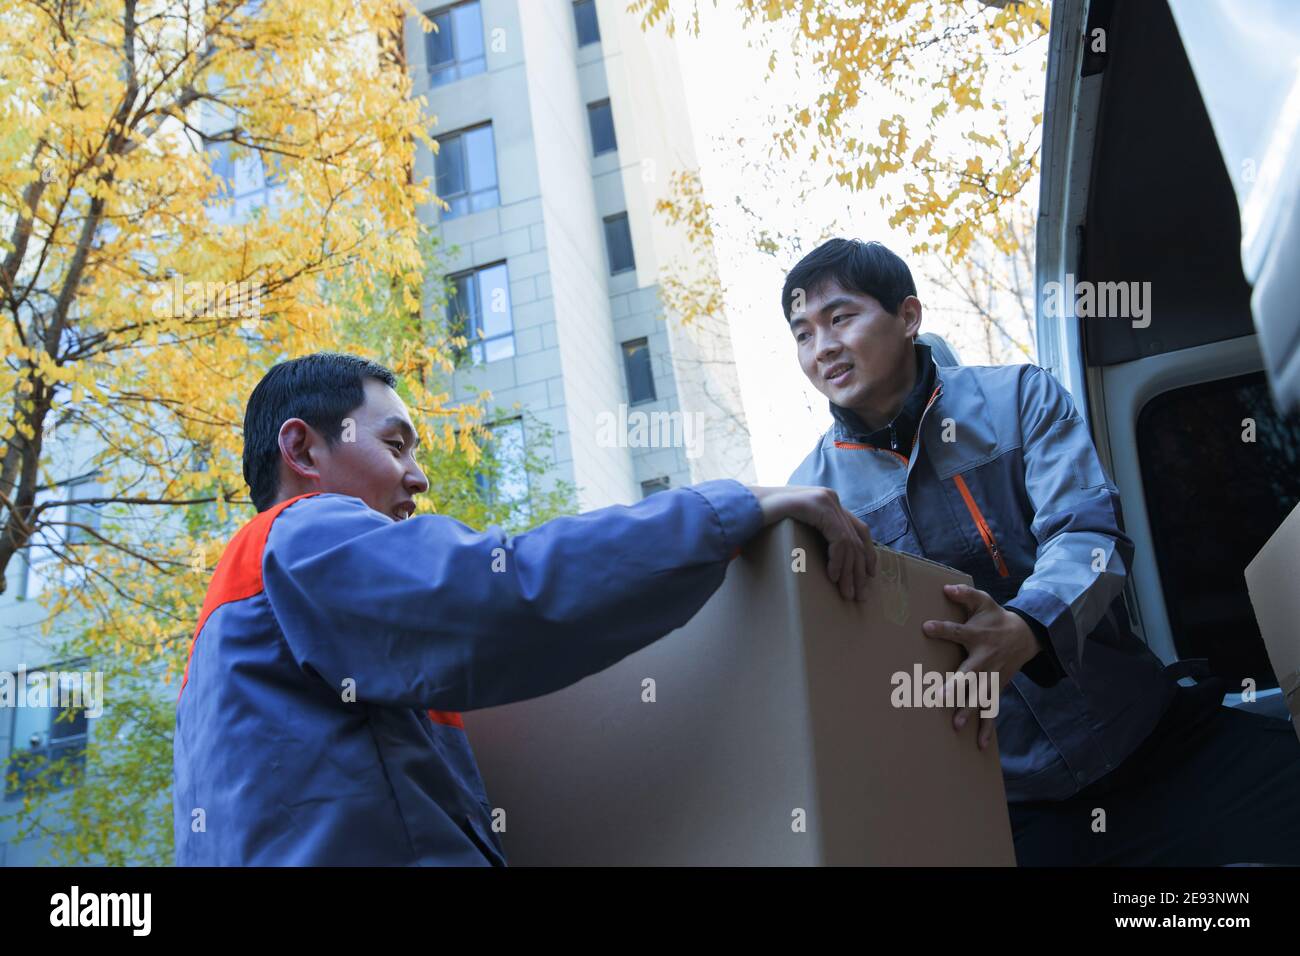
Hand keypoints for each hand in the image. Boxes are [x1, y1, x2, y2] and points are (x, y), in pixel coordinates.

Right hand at [746, 485, 876, 600]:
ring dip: (849, 571)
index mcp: (828, 502)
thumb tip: (830, 563)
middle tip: (860, 595)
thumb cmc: (764, 523)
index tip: (868, 576)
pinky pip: (838, 538)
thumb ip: (814, 535)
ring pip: (849, 542)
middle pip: (857, 538)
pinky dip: (838, 560)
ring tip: (846, 592)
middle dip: (859, 570)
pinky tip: (833, 576)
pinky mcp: (818, 506)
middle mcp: (830, 498)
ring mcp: (825, 500)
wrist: (744, 507)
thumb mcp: (796, 530)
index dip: (868, 553)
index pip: (859, 528)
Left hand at [921, 583, 1039, 750]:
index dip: (943, 629)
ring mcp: (991, 676)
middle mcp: (984, 658)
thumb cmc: (996, 618)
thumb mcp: (984, 601)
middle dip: (958, 685)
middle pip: (970, 673)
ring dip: (969, 710)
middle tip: (942, 697)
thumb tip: (946, 588)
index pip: (958, 631)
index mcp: (978, 636)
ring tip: (956, 725)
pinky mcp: (995, 688)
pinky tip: (979, 744)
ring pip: (980, 696)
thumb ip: (965, 595)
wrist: (1025, 637)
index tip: (926, 627)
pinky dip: (987, 727)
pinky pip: (991, 710)